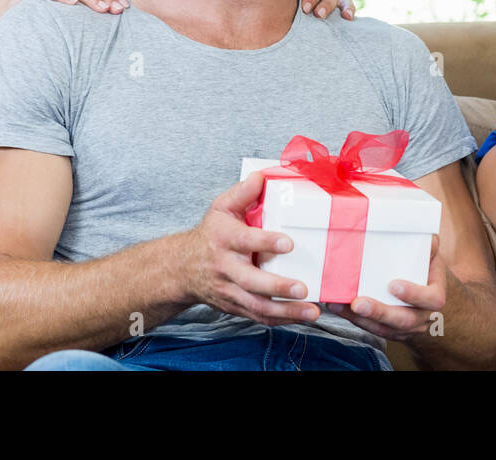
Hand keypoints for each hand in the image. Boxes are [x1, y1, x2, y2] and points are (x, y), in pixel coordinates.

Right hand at [180, 172, 321, 325]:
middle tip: (303, 288)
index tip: (289, 243)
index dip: (266, 241)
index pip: (245, 240)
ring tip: (312, 312)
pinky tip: (302, 318)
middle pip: (251, 282)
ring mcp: (230, 291)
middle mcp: (226, 268)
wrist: (183, 268)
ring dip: (286, 311)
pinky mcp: (235, 307)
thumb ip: (242, 193)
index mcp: (224, 239)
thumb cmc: (211, 234)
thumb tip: (262, 176)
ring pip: (257, 306)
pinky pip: (259, 317)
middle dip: (277, 287)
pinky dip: (281, 320)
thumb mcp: (221, 208)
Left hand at [324, 235, 447, 341]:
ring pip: (383, 329)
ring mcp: (405, 328)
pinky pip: (370, 328)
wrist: (424, 294)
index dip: (414, 294)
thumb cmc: (424, 266)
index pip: (431, 300)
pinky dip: (352, 319)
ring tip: (338, 305)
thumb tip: (424, 236)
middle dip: (379, 312)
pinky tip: (336, 307)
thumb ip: (427, 245)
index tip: (393, 284)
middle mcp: (422, 316)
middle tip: (357, 303)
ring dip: (359, 318)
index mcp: (434, 296)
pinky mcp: (388, 330)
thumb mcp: (429, 254)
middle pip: (403, 320)